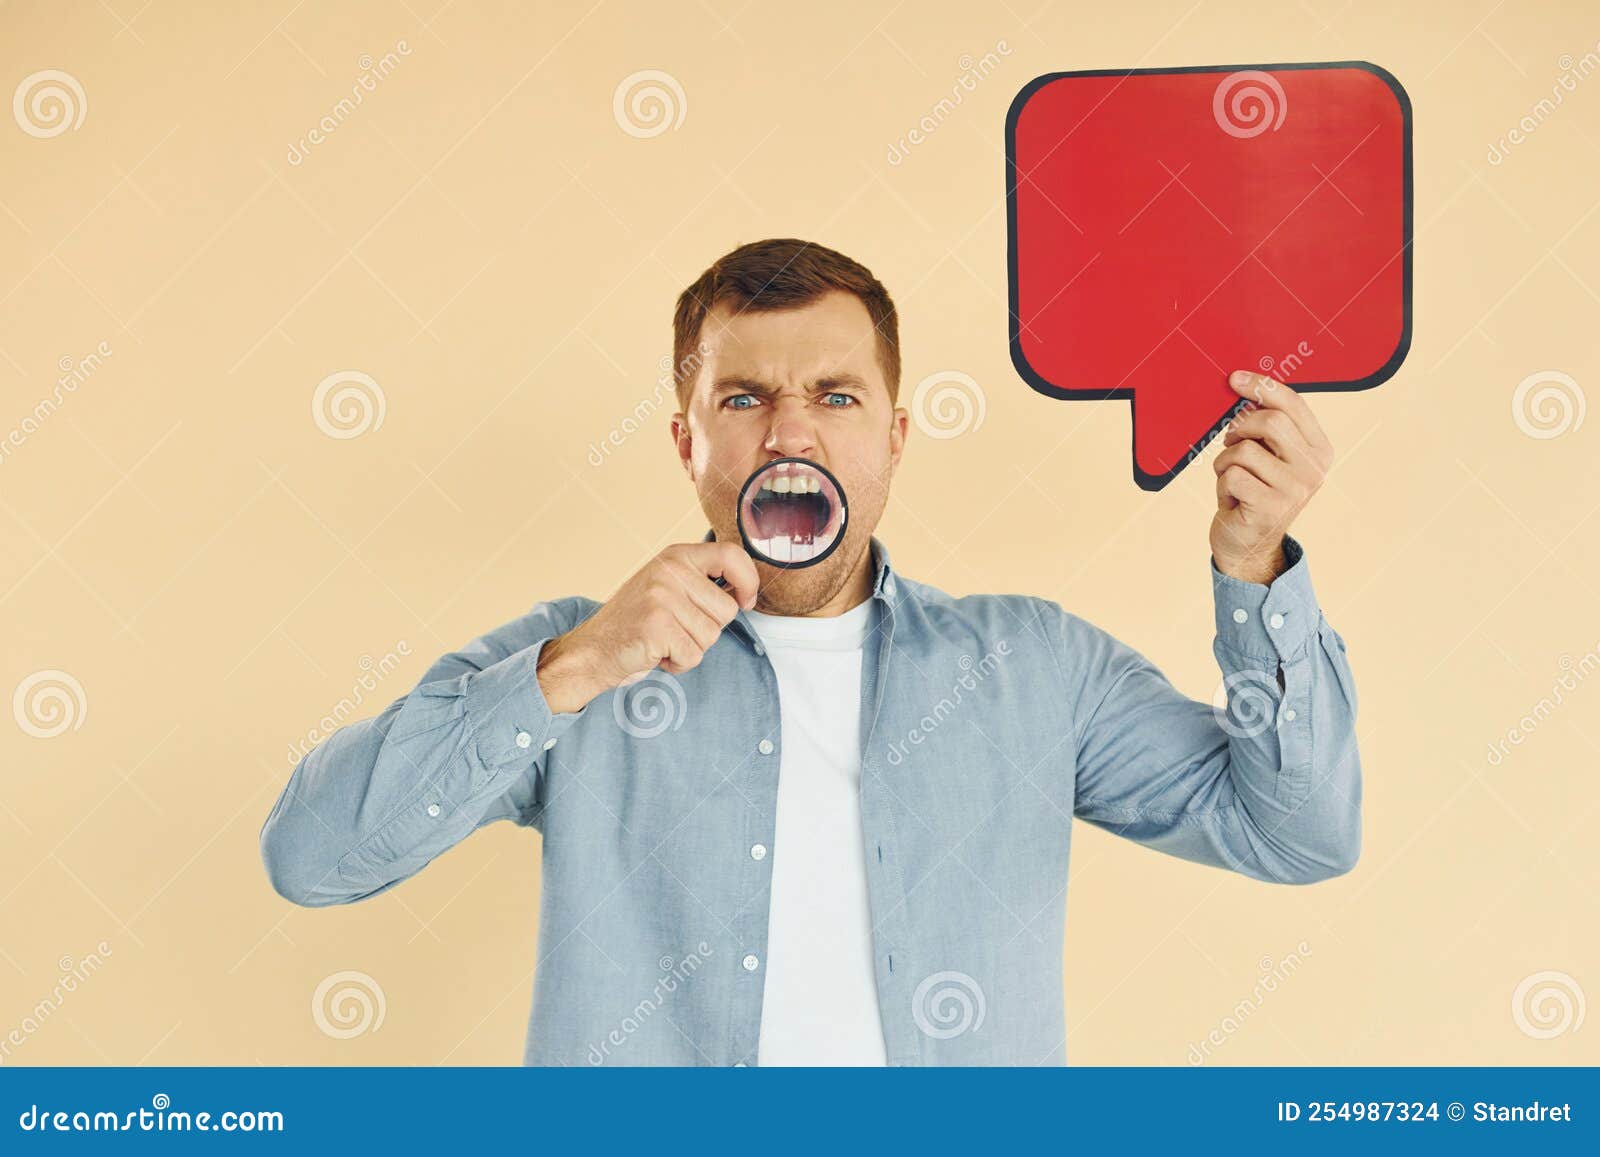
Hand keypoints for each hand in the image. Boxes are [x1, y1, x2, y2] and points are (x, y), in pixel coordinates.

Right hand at [535, 541, 759, 713]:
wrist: (591, 650)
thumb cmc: (635, 623)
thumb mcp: (667, 587)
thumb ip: (701, 582)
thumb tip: (747, 592)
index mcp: (676, 556)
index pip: (732, 555)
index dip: (748, 581)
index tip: (745, 601)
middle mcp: (670, 570)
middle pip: (727, 610)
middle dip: (707, 629)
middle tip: (674, 628)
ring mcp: (662, 597)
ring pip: (712, 636)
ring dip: (691, 648)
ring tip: (662, 640)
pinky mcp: (656, 626)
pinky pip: (693, 655)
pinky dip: (678, 663)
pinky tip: (655, 653)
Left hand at [1209, 370, 1333, 584]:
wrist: (1248, 546)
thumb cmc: (1252, 492)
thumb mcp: (1266, 456)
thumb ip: (1266, 427)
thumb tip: (1243, 387)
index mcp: (1319, 449)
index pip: (1293, 404)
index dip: (1261, 386)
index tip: (1234, 378)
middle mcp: (1314, 469)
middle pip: (1271, 422)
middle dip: (1240, 428)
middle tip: (1230, 442)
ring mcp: (1295, 490)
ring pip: (1245, 451)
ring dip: (1225, 461)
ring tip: (1232, 479)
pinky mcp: (1271, 508)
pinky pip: (1232, 476)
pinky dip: (1221, 484)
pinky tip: (1232, 499)